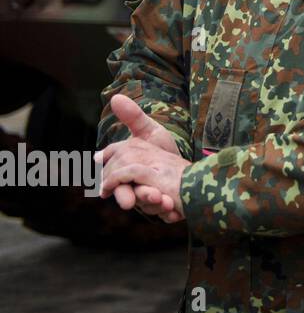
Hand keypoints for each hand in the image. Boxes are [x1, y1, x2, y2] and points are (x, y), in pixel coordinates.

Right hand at [96, 94, 184, 220]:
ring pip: (146, 207)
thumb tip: (115, 97)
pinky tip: (175, 213)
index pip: (112, 178)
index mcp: (123, 172)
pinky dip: (169, 213)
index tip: (107, 188)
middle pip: (126, 196)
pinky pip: (164, 214)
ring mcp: (148, 199)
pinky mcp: (164, 208)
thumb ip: (134, 117)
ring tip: (165, 201)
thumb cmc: (162, 149)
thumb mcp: (151, 132)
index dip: (111, 183)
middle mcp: (132, 188)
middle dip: (137, 196)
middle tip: (149, 195)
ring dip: (154, 205)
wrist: (186, 165)